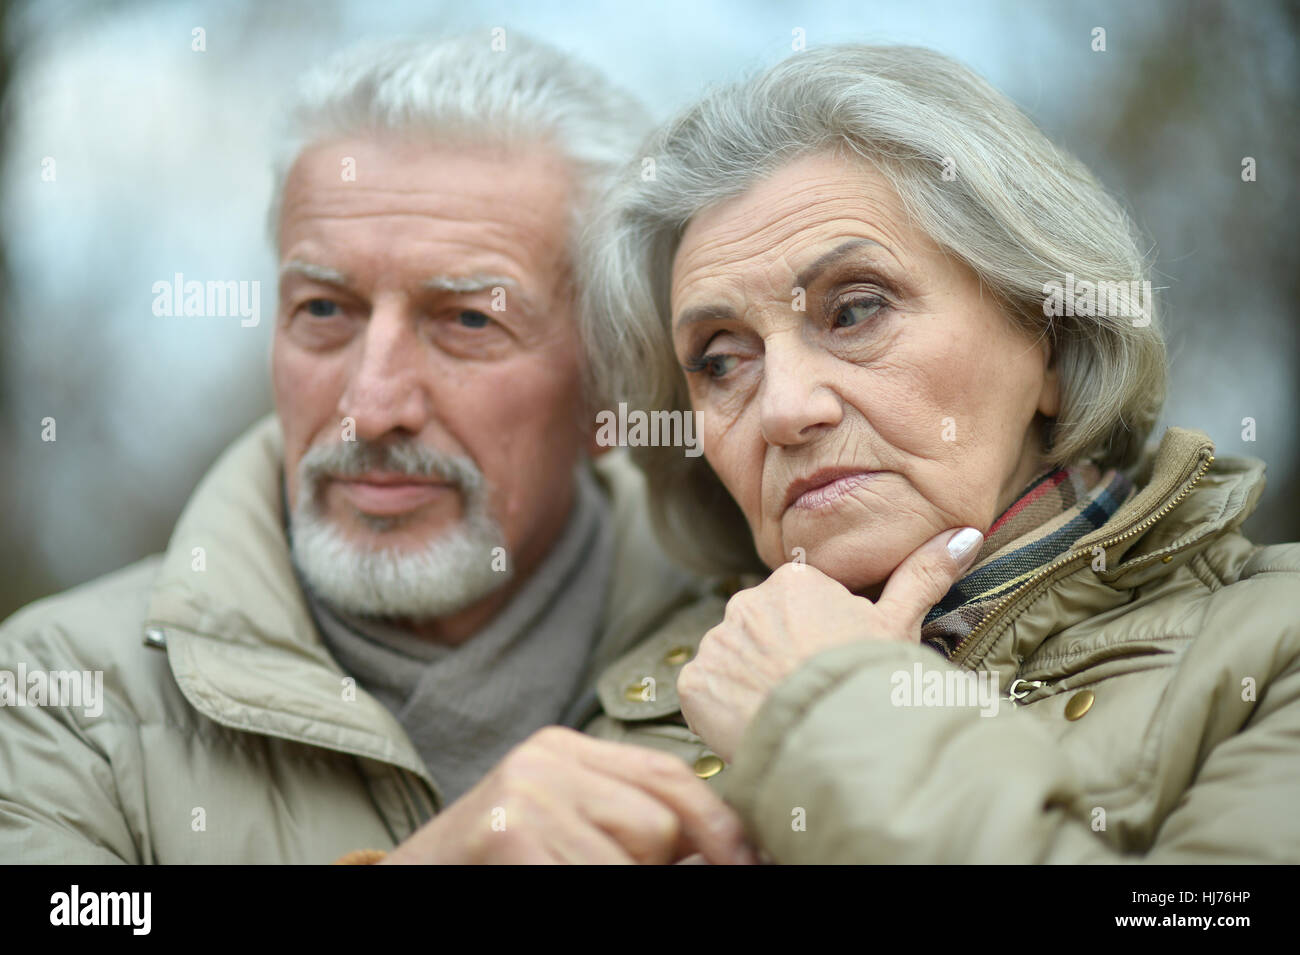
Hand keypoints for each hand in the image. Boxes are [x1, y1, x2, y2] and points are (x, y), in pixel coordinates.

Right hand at [380, 726, 757, 864]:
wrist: (410, 882)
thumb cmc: (494, 867)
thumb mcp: (563, 828)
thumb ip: (630, 824)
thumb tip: (725, 850)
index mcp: (563, 749)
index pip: (668, 774)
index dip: (720, 824)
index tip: (751, 863)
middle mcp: (546, 759)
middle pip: (657, 823)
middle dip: (649, 867)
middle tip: (588, 870)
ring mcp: (526, 792)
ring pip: (635, 860)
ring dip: (614, 884)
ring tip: (558, 875)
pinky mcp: (509, 830)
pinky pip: (595, 880)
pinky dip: (579, 890)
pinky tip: (539, 880)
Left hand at [677, 526, 982, 761]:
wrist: (832, 738)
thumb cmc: (868, 679)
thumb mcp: (900, 623)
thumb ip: (923, 575)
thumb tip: (966, 534)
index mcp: (793, 581)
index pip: (795, 607)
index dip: (815, 640)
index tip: (830, 665)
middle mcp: (745, 602)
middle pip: (760, 631)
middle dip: (779, 658)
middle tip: (810, 691)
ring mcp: (716, 642)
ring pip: (732, 661)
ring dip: (750, 683)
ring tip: (786, 710)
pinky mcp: (694, 682)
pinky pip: (705, 691)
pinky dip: (723, 709)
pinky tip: (756, 721)